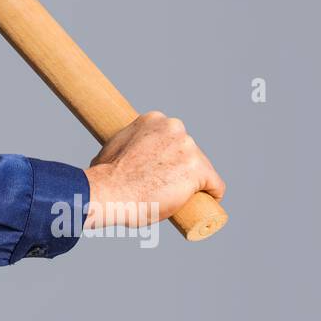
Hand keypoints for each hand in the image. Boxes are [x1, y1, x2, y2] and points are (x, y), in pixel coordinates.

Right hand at [83, 111, 226, 229]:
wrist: (109, 192)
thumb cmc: (105, 176)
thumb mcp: (114, 146)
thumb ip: (126, 145)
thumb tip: (123, 155)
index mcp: (153, 119)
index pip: (173, 138)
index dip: (170, 155)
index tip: (164, 169)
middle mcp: (174, 127)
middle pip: (190, 150)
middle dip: (183, 167)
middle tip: (167, 186)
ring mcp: (188, 148)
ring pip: (203, 168)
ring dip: (195, 182)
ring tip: (179, 197)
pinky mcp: (199, 170)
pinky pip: (216, 185)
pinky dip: (213, 194)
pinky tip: (208, 201)